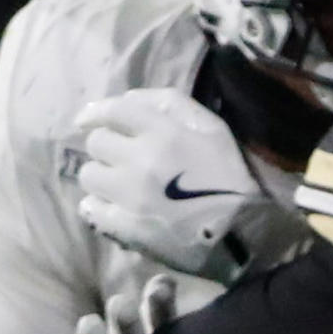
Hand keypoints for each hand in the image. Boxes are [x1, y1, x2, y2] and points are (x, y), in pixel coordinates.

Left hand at [73, 87, 268, 281]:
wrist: (245, 235)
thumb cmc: (232, 178)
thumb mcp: (213, 129)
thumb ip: (173, 104)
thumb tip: (128, 98)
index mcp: (163, 133)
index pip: (114, 111)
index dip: (96, 112)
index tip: (87, 119)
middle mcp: (140, 160)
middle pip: (97, 143)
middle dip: (107, 147)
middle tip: (122, 159)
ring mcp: (130, 196)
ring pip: (89, 175)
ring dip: (102, 177)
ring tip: (120, 186)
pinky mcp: (125, 227)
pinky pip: (91, 209)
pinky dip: (99, 206)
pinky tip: (116, 208)